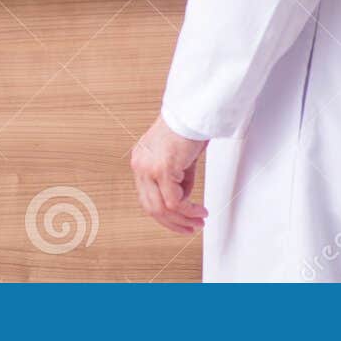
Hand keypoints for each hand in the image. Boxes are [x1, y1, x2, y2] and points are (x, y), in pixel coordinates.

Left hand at [130, 116, 207, 234]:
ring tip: (199, 221)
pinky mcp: (162, 169)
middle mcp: (140, 165)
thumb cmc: (188, 128)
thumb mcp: (179, 159)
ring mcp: (148, 168)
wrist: (192, 113)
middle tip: (190, 227)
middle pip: (151, 207)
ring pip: (161, 208)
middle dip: (173, 223)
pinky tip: (200, 211)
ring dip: (183, 219)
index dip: (163, 214)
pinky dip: (188, 210)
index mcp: (140, 161)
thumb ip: (178, 180)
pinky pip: (174, 201)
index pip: (146, 196)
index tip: (179, 221)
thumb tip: (183, 200)